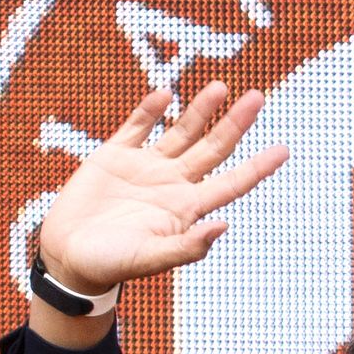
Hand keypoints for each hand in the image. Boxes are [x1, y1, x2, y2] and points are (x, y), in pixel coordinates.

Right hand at [36, 82, 288, 295]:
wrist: (69, 257)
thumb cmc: (111, 265)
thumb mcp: (151, 258)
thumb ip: (188, 246)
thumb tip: (223, 225)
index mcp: (186, 209)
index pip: (231, 183)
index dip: (258, 167)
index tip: (284, 149)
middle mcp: (172, 185)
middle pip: (213, 149)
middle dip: (236, 124)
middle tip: (258, 97)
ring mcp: (145, 167)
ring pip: (181, 132)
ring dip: (201, 110)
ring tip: (222, 87)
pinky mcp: (114, 156)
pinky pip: (137, 126)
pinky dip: (151, 109)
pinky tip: (166, 94)